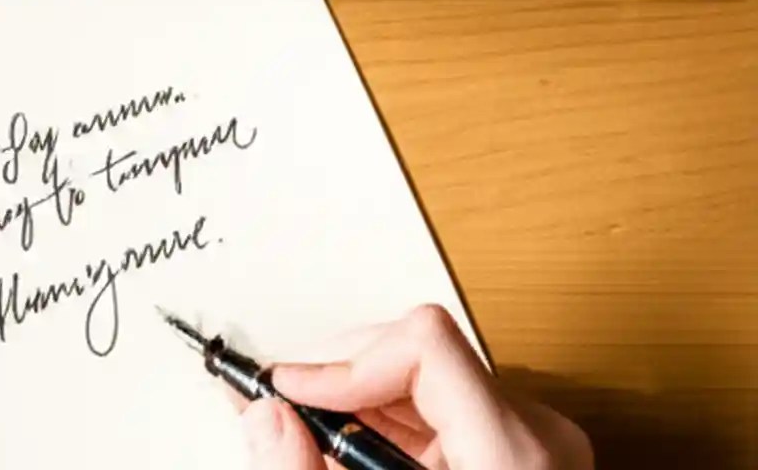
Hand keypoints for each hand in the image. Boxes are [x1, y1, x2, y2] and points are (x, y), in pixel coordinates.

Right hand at [241, 305, 592, 469]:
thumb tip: (267, 419)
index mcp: (513, 457)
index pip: (424, 345)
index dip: (344, 360)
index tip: (291, 389)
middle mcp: (536, 436)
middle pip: (416, 350)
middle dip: (336, 375)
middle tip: (278, 406)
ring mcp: (532, 441)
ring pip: (422, 372)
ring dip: (353, 397)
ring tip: (309, 434)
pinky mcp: (515, 449)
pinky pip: (438, 403)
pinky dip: (382, 418)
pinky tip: (350, 450)